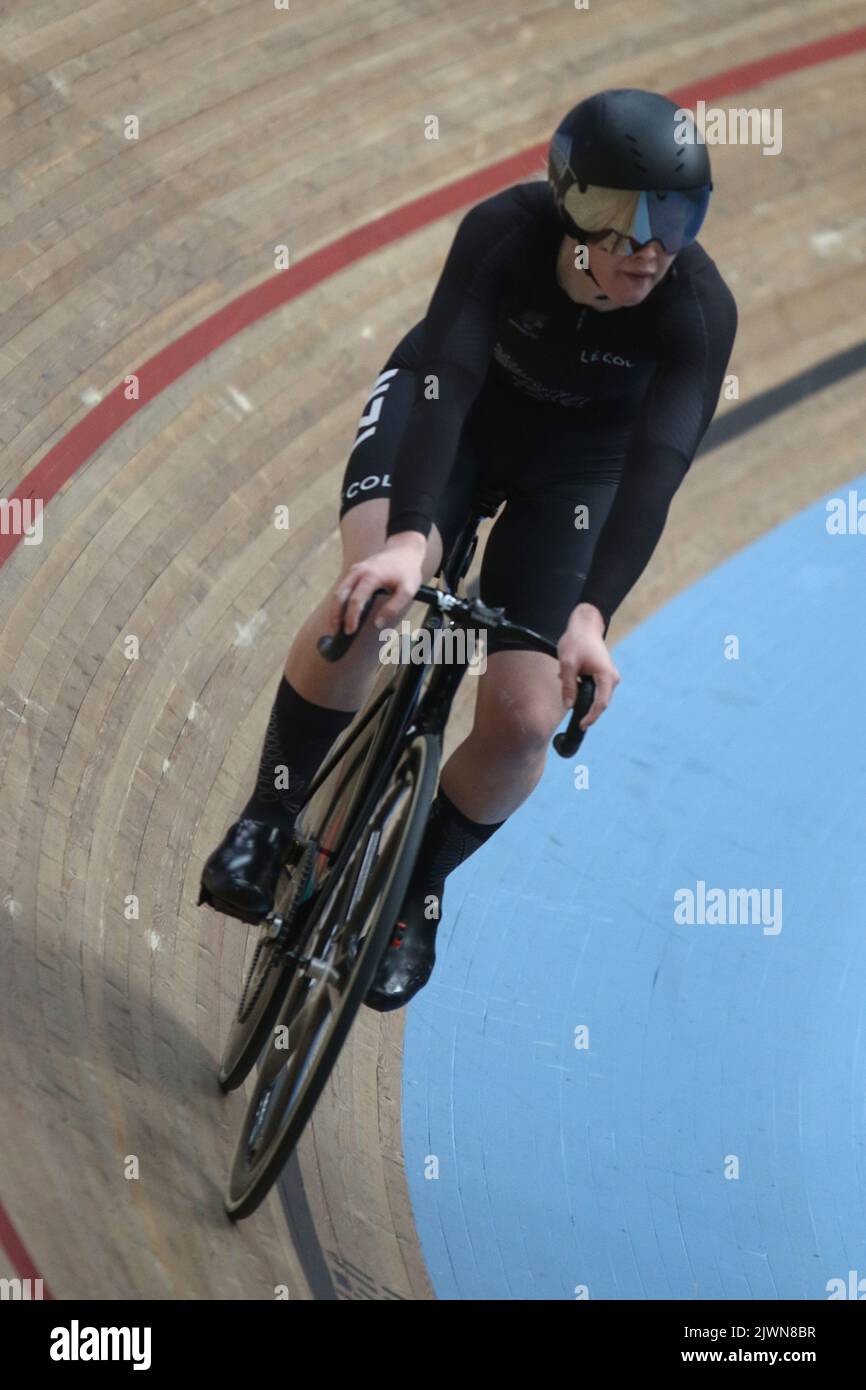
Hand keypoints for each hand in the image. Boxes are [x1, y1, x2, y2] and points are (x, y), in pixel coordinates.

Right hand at [328, 532, 426, 636]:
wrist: (404, 551)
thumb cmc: (406, 571)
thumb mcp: (408, 590)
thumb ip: (394, 607)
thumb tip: (378, 623)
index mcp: (371, 576)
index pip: (355, 599)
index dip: (351, 617)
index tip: (350, 631)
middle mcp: (359, 571)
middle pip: (340, 595)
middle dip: (335, 615)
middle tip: (335, 632)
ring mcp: (355, 570)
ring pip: (338, 591)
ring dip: (334, 610)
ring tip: (334, 626)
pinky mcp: (354, 572)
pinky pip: (343, 588)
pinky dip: (339, 602)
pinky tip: (341, 614)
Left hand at [557, 603, 619, 729]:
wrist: (585, 626)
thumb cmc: (577, 641)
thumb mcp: (567, 664)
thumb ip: (568, 686)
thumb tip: (568, 705)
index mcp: (606, 676)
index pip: (601, 704)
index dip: (591, 717)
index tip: (580, 726)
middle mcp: (612, 678)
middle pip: (600, 703)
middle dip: (586, 709)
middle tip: (572, 715)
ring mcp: (610, 677)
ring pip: (597, 697)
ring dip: (582, 697)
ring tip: (568, 683)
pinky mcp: (605, 675)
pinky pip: (596, 689)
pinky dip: (584, 690)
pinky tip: (572, 678)